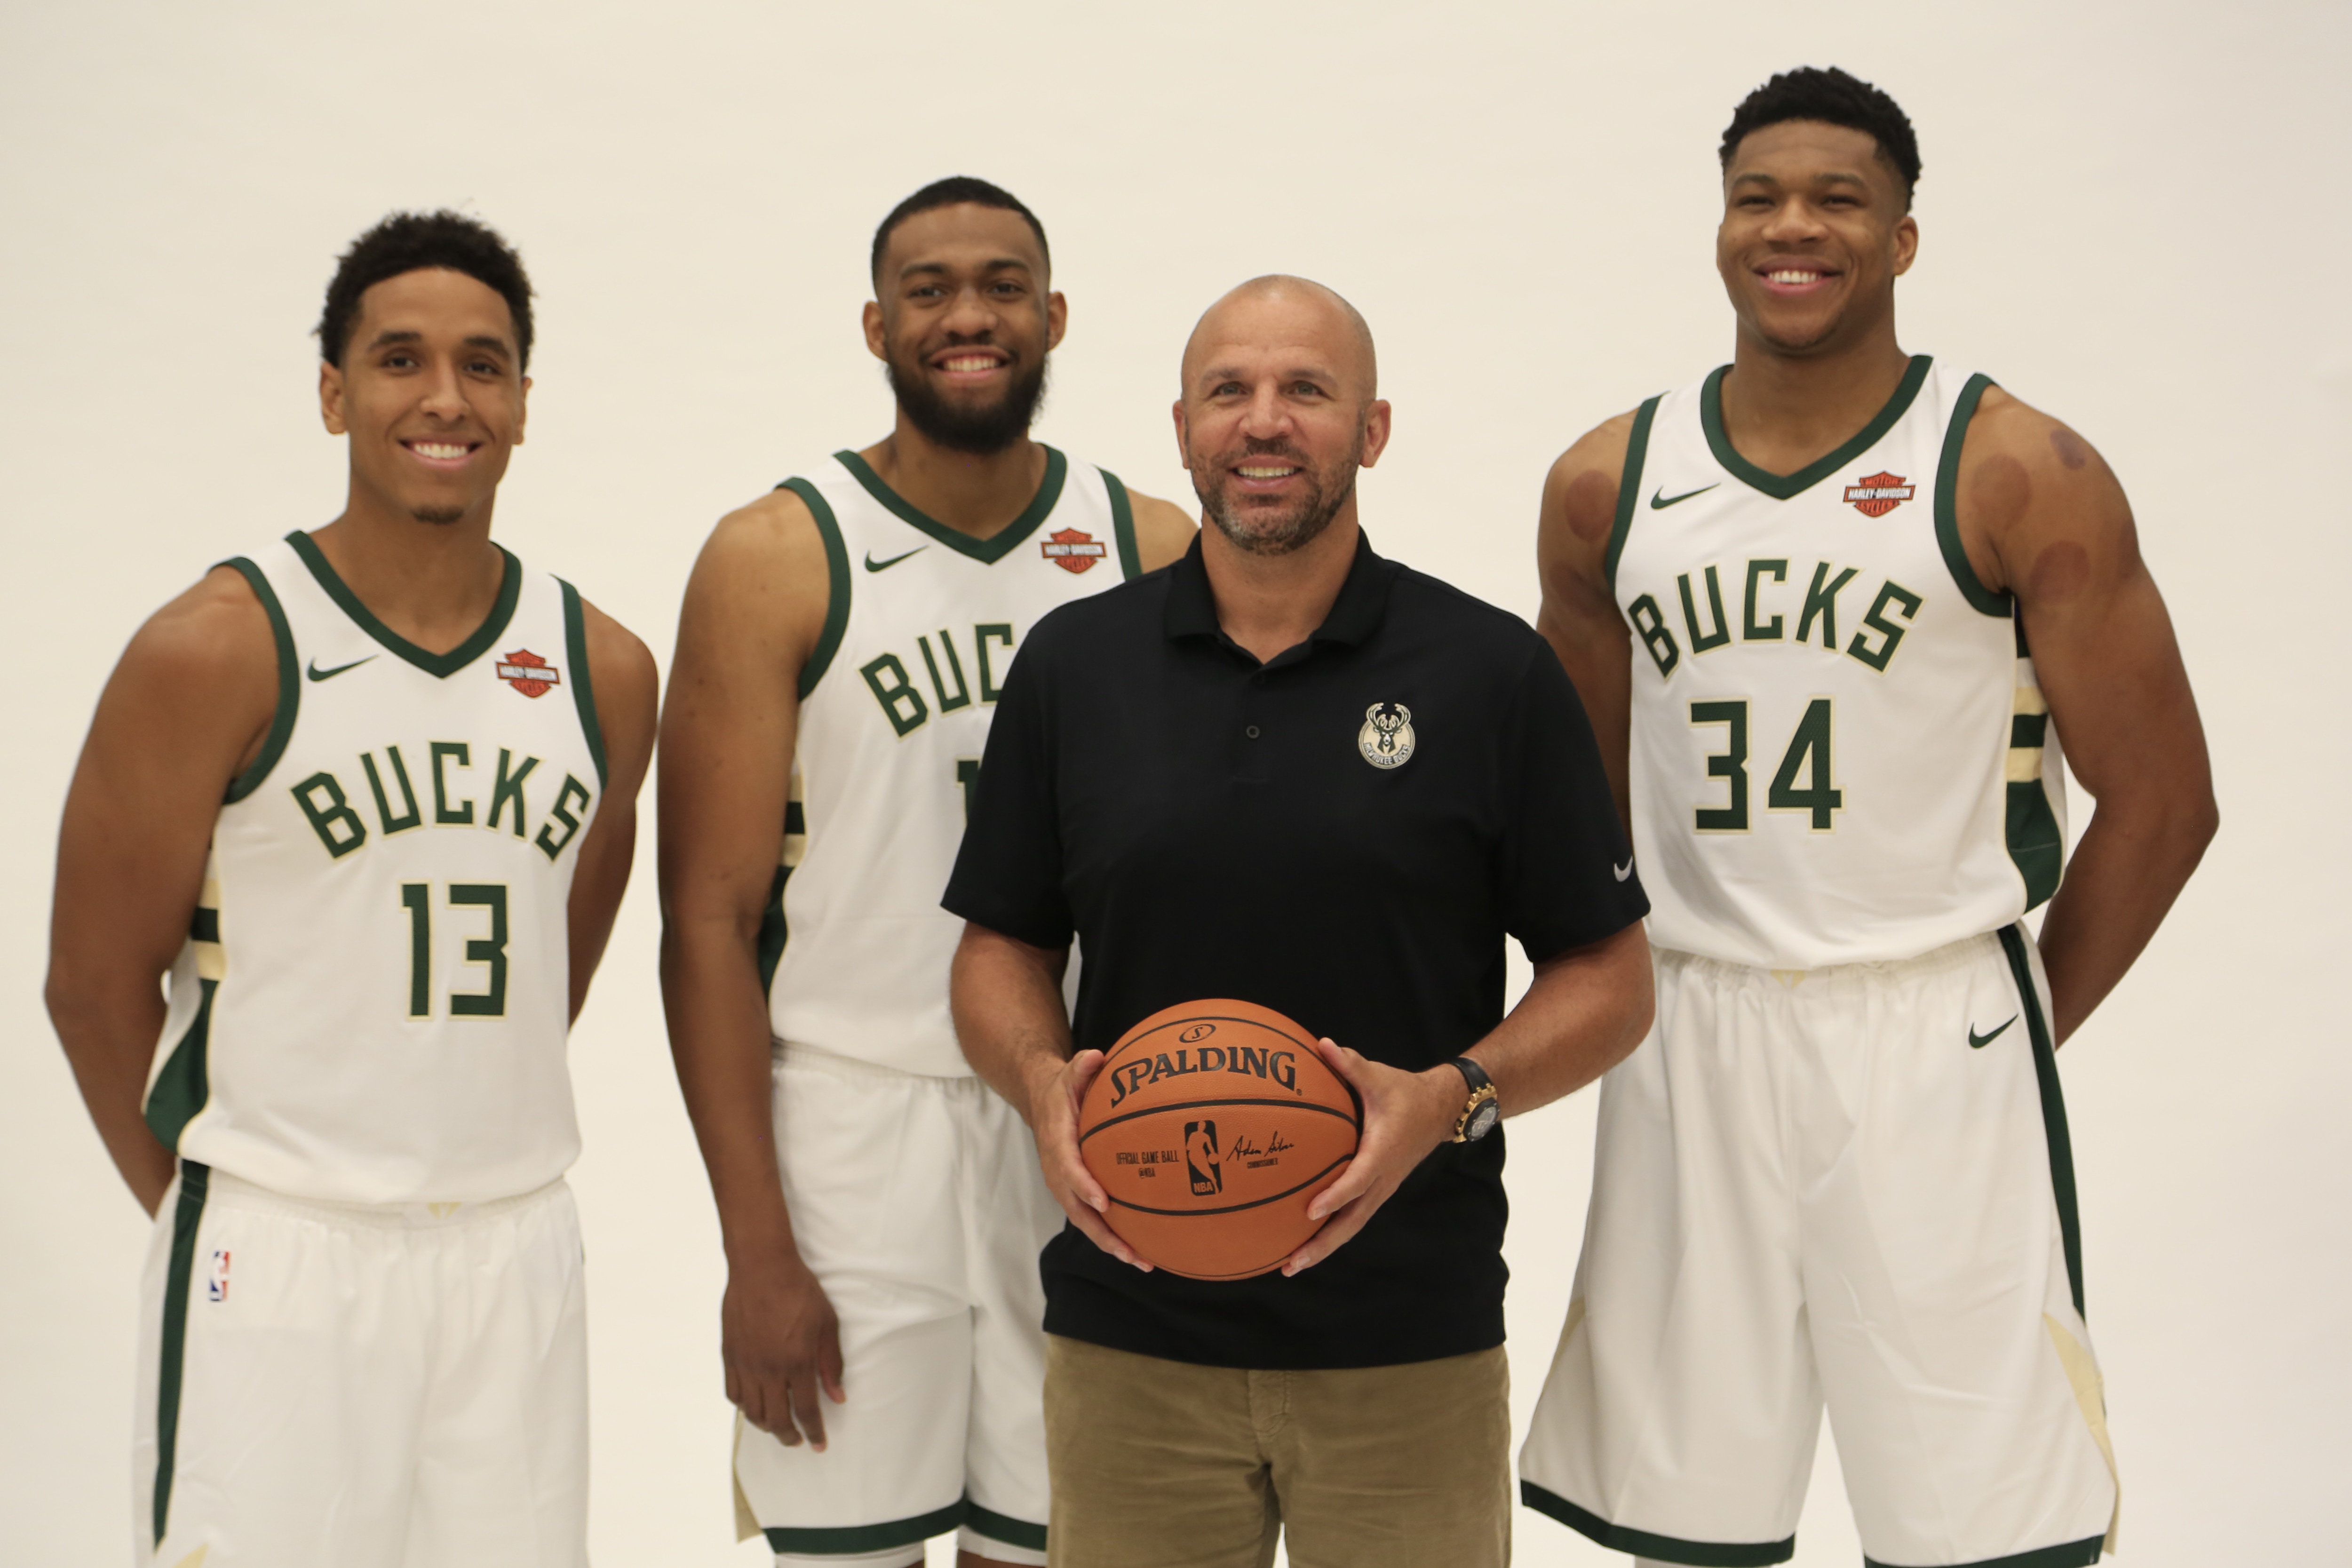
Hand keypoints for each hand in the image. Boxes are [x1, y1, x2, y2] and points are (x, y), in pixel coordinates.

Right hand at [721, 1246, 846, 1447]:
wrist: (762, 1267)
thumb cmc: (800, 1291)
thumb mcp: (827, 1324)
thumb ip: (831, 1363)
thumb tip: (837, 1397)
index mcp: (797, 1362)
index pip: (807, 1411)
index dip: (814, 1432)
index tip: (819, 1445)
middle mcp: (769, 1369)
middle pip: (777, 1420)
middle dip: (789, 1436)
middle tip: (797, 1441)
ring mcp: (746, 1364)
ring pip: (753, 1412)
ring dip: (766, 1426)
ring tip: (777, 1427)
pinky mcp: (730, 1355)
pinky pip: (733, 1393)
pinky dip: (745, 1407)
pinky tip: (754, 1406)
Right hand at [1026, 1049, 1151, 1271]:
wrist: (1041, 1101)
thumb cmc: (1062, 1089)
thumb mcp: (1069, 1072)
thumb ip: (1081, 1066)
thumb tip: (1096, 1056)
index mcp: (1057, 1144)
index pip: (1068, 1169)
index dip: (1085, 1187)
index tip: (1105, 1202)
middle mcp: (1058, 1172)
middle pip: (1078, 1210)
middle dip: (1103, 1233)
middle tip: (1130, 1252)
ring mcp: (1066, 1187)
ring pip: (1086, 1221)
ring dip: (1111, 1244)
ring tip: (1142, 1261)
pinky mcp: (1076, 1192)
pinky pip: (1092, 1218)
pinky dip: (1113, 1235)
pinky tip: (1141, 1248)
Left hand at [1281, 1038, 1459, 1275]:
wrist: (1440, 1111)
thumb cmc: (1405, 1093)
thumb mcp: (1379, 1076)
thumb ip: (1350, 1064)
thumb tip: (1322, 1044)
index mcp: (1382, 1152)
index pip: (1357, 1180)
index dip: (1335, 1196)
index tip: (1309, 1210)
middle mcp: (1382, 1179)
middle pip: (1351, 1221)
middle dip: (1321, 1245)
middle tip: (1291, 1263)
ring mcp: (1381, 1190)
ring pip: (1351, 1226)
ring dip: (1323, 1247)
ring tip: (1291, 1266)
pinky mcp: (1377, 1191)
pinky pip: (1352, 1218)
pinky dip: (1331, 1233)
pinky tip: (1305, 1242)